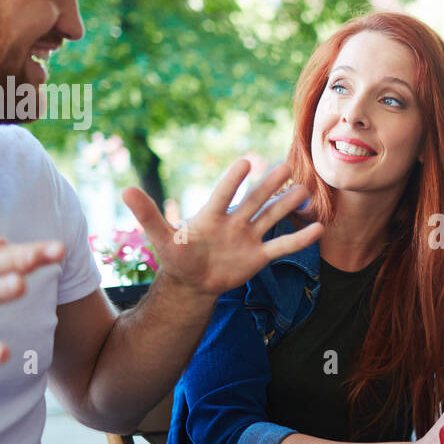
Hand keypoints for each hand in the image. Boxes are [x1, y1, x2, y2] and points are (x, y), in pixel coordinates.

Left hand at [122, 159, 323, 297]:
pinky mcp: (258, 256)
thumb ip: (148, 214)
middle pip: (254, 201)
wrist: (193, 281)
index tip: (245, 162)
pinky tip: (319, 229)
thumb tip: (125, 189)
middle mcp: (234, 222)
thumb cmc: (176, 256)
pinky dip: (299, 240)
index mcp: (211, 215)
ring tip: (305, 190)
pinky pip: (281, 247)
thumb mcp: (160, 237)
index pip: (223, 194)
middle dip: (268, 186)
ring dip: (287, 206)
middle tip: (285, 166)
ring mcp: (248, 238)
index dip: (233, 180)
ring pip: (271, 218)